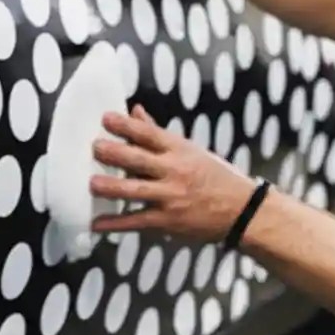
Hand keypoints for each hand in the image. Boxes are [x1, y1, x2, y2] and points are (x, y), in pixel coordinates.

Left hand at [89, 106, 258, 242]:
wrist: (243, 211)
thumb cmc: (214, 176)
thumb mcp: (190, 151)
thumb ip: (158, 134)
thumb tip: (135, 111)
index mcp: (179, 150)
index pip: (149, 134)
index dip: (126, 125)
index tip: (105, 118)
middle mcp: (174, 171)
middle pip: (138, 161)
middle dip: (114, 154)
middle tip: (94, 148)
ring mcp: (170, 197)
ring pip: (135, 192)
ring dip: (111, 188)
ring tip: (91, 184)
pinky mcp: (167, 220)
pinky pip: (136, 221)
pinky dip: (115, 223)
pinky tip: (96, 223)